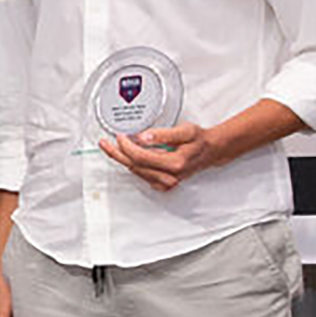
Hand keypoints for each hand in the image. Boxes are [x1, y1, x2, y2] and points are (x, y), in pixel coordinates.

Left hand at [99, 123, 217, 190]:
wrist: (210, 151)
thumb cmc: (199, 141)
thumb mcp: (185, 131)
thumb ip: (163, 134)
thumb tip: (143, 137)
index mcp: (175, 164)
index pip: (141, 157)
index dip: (127, 147)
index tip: (120, 137)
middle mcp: (170, 177)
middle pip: (134, 166)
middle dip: (118, 153)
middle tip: (105, 144)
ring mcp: (166, 183)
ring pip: (136, 171)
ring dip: (123, 159)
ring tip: (113, 146)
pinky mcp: (163, 185)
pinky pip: (142, 174)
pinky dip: (133, 164)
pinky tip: (128, 155)